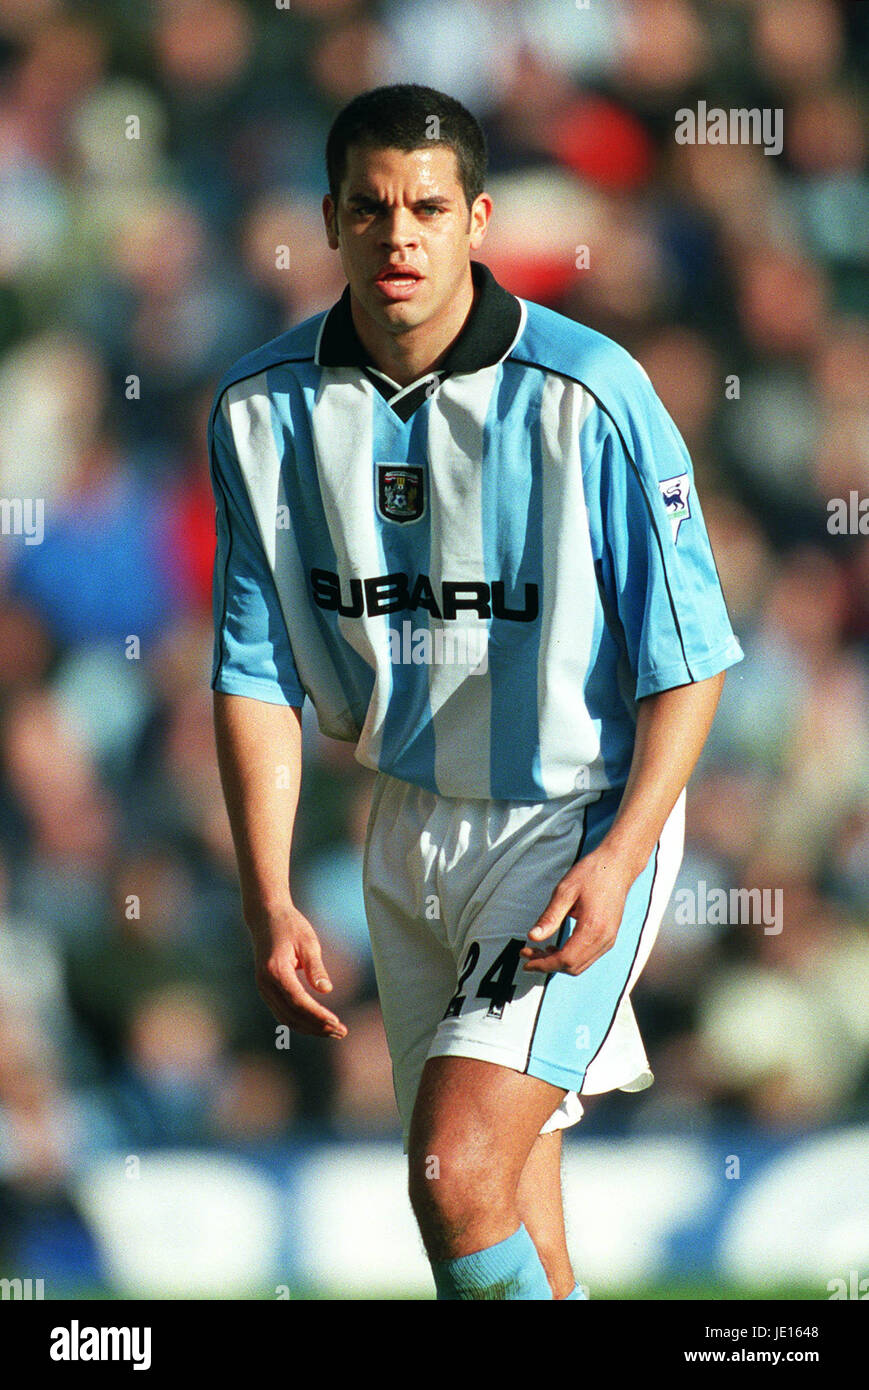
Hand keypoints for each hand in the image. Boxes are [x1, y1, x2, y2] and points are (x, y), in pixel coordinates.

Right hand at [250, 906, 347, 1038]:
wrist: (266, 917)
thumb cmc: (290, 926)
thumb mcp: (308, 942)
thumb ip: (315, 968)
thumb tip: (326, 990)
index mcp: (275, 971)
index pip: (298, 1002)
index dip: (317, 1015)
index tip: (336, 1022)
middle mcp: (265, 984)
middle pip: (292, 1015)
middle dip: (317, 1027)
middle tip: (342, 1032)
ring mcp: (263, 988)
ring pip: (286, 1018)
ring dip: (310, 1028)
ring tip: (333, 1031)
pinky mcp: (266, 990)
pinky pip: (282, 1012)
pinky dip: (300, 1021)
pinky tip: (317, 1024)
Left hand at [520, 848, 633, 976]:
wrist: (618, 865)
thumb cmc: (592, 873)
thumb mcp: (565, 891)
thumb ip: (549, 917)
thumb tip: (533, 937)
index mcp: (593, 928)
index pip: (565, 959)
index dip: (543, 963)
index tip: (526, 960)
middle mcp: (604, 939)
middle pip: (572, 967)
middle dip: (548, 964)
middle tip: (528, 953)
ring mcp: (609, 939)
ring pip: (580, 965)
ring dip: (558, 963)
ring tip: (539, 950)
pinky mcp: (609, 937)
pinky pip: (588, 957)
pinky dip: (570, 958)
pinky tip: (556, 947)